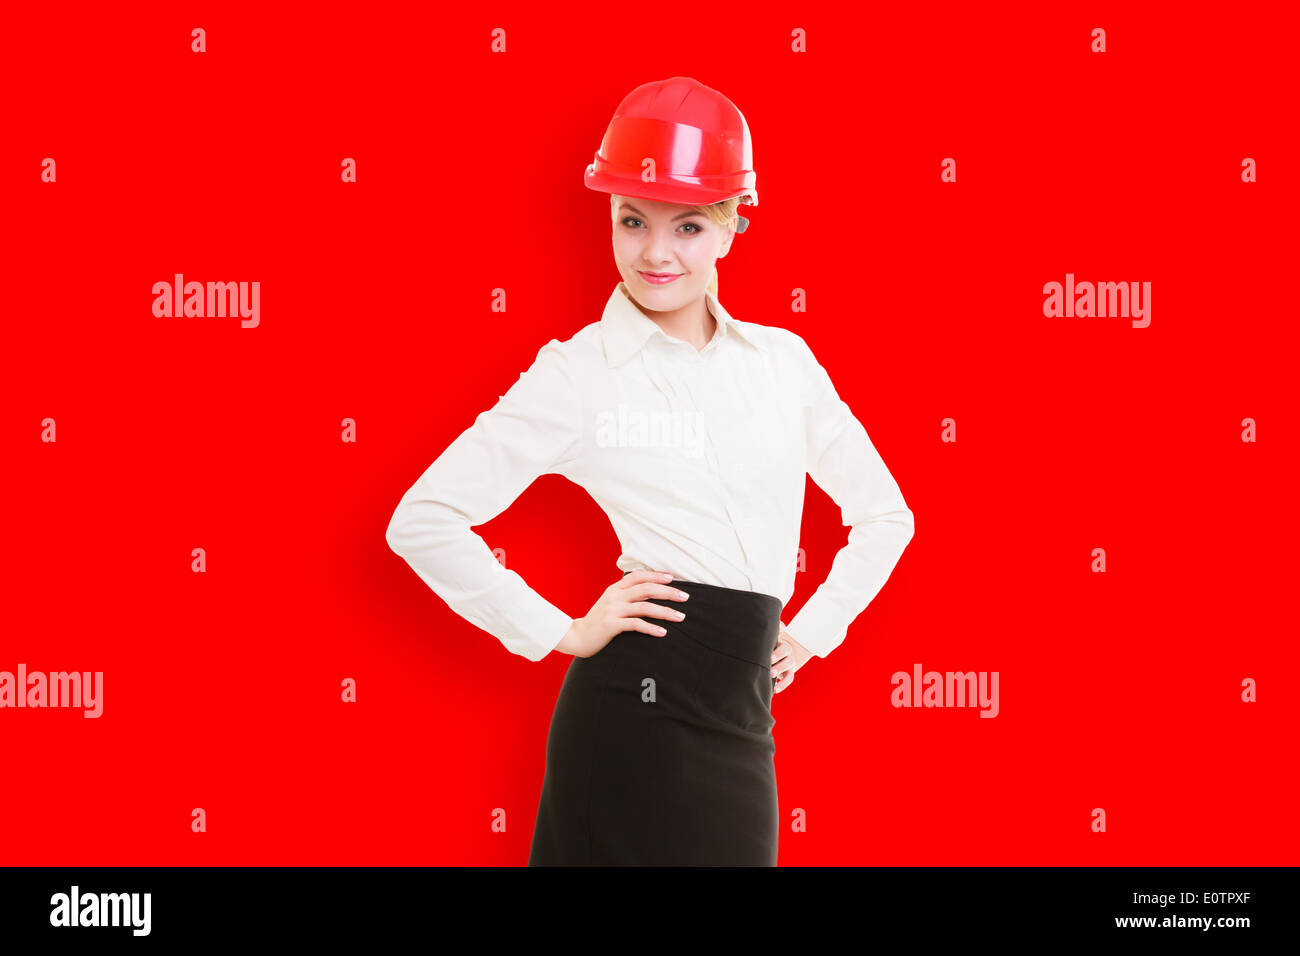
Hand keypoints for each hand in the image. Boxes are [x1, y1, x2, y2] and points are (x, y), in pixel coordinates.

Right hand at [554, 569, 690, 657]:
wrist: (578, 637)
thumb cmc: (599, 621)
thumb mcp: (611, 603)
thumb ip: (626, 595)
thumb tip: (650, 591)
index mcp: (615, 588)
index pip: (639, 576)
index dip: (656, 575)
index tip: (672, 578)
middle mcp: (615, 596)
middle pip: (646, 589)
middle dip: (668, 592)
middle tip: (685, 597)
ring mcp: (613, 610)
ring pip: (645, 607)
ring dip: (665, 611)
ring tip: (681, 617)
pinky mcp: (612, 625)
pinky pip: (636, 624)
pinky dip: (652, 628)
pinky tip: (663, 632)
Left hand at [771, 623, 812, 693]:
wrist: (780, 653)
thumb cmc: (770, 645)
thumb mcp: (771, 638)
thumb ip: (774, 631)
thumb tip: (779, 627)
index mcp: (781, 643)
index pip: (782, 642)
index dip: (777, 648)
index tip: (769, 654)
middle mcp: (787, 652)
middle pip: (785, 653)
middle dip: (778, 656)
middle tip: (769, 661)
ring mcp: (789, 663)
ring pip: (788, 666)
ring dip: (780, 670)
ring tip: (771, 674)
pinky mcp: (789, 673)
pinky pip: (789, 679)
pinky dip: (783, 685)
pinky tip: (775, 689)